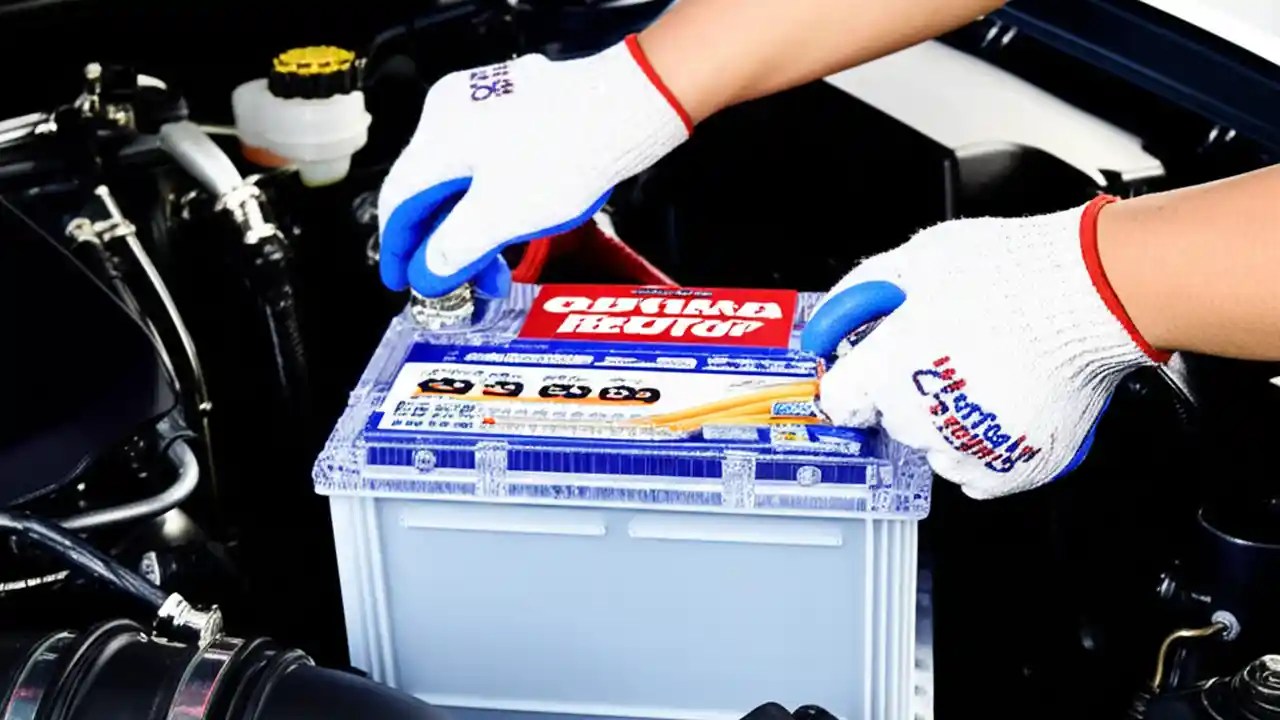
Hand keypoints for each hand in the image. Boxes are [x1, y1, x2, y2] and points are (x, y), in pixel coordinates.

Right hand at [377, 35, 692, 297]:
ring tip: (498, 263)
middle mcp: (452, 111)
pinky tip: (514, 222)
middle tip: (463, 281)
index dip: (398, 249)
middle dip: (445, 243)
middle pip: (430, 189)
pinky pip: (488, 160)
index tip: (403, 281)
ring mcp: (486, 104)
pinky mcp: (517, 106)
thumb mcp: (502, 216)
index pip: (399, 201)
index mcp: (439, 136)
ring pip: (462, 176)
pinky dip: (492, 197)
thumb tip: (427, 272)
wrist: (627, 107)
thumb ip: (455, 248)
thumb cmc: (568, 152)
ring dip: (473, 225)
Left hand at [802, 197, 1169, 498]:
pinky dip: (987, 448)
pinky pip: (978, 474)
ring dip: (949, 422)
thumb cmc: (1009, 271)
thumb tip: (833, 321)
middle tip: (951, 353)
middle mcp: (919, 418)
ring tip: (988, 375)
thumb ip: (863, 294)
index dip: (854, 381)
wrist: (1090, 295)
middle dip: (909, 391)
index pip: (839, 401)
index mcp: (886, 370)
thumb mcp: (915, 259)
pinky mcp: (1011, 469)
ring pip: (936, 446)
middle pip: (892, 419)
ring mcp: (966, 448)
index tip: (868, 375)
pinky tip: (1006, 407)